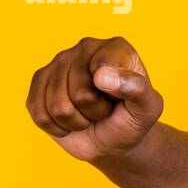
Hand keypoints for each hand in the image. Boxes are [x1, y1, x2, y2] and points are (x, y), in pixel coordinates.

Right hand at [25, 35, 163, 162]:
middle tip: (105, 108)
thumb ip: (135, 88)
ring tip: (88, 113)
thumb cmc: (132, 119)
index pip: (103, 70)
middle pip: (80, 93)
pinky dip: (58, 127)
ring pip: (58, 107)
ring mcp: (58, 63)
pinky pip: (40, 114)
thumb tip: (100, 75)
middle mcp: (84, 48)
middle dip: (95, 111)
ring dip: (77, 121)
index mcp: (115, 47)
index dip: (113, 95)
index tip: (122, 97)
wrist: (114, 140)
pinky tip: (70, 119)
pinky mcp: (39, 83)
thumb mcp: (147, 107)